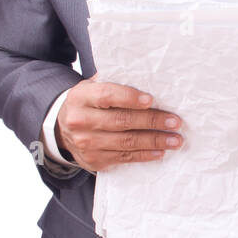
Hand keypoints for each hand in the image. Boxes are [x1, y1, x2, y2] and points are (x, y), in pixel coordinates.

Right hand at [55, 75, 182, 171]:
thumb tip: (147, 77)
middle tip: (175, 121)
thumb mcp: (92, 88)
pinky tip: (160, 151)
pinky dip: (145, 155)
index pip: (107, 96)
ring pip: (126, 142)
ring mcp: (87, 143)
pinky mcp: (94, 160)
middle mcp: (81, 121)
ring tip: (175, 140)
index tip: (151, 100)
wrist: (62, 129)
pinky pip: (124, 157)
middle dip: (152, 121)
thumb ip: (114, 82)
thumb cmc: (88, 104)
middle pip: (121, 121)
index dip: (130, 98)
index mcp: (81, 97)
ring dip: (154, 141)